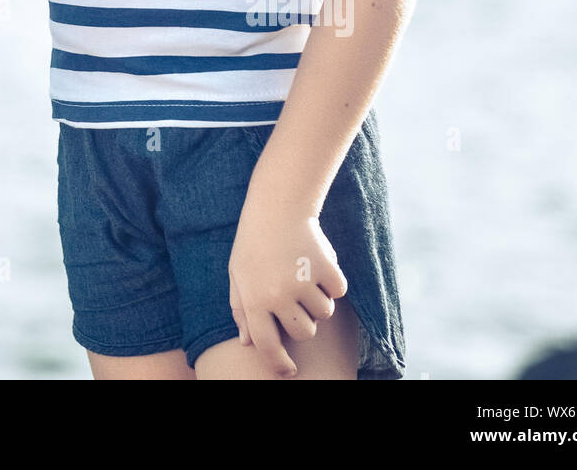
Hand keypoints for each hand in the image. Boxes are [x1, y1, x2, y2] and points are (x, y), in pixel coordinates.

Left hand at [228, 197, 347, 378]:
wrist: (277, 205)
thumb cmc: (253, 242)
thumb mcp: (237, 273)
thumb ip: (240, 309)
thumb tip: (248, 342)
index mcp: (254, 298)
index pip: (267, 345)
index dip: (279, 364)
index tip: (289, 371)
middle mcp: (279, 295)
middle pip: (304, 332)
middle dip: (303, 321)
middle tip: (294, 297)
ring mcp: (304, 282)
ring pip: (323, 313)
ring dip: (318, 299)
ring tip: (302, 273)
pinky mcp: (326, 268)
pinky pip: (338, 292)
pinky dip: (332, 282)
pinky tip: (316, 262)